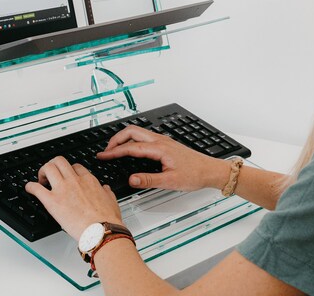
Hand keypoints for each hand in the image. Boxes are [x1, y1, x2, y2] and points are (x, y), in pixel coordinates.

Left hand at [25, 156, 123, 241]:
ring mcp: (63, 189)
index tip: (66, 176)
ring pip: (49, 168)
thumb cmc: (107, 219)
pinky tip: (29, 188)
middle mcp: (75, 181)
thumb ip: (107, 192)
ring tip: (41, 179)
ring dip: (42, 171)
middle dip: (53, 165)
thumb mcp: (112, 201)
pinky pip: (36, 188)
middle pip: (60, 161)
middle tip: (50, 175)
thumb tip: (106, 189)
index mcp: (89, 180)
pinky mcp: (52, 201)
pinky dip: (30, 186)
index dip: (69, 170)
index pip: (76, 166)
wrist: (101, 231)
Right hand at [97, 126, 229, 191]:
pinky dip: (132, 140)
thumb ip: (149, 180)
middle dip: (116, 139)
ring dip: (124, 138)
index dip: (114, 152)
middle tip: (106, 151)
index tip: (103, 156)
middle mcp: (160, 141)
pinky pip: (144, 136)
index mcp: (159, 148)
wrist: (210, 170)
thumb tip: (131, 179)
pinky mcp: (165, 143)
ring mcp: (163, 140)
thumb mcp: (170, 182)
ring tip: (114, 149)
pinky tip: (131, 149)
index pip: (131, 147)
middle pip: (131, 132)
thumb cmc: (195, 174)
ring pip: (138, 132)